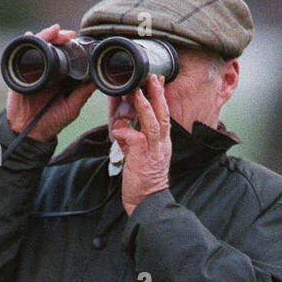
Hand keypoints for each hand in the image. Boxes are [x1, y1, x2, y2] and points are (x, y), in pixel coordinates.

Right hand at [5, 25, 95, 141]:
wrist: (29, 132)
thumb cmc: (51, 122)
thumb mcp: (72, 108)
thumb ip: (83, 94)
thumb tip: (96, 79)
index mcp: (61, 77)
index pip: (67, 55)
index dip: (72, 45)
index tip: (78, 39)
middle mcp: (48, 70)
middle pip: (53, 46)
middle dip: (61, 37)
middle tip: (69, 35)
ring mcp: (34, 69)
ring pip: (40, 46)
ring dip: (47, 35)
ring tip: (55, 31)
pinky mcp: (21, 71)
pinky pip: (24, 53)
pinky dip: (28, 42)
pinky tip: (31, 35)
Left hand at [111, 75, 171, 215]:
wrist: (147, 203)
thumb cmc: (144, 182)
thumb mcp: (138, 157)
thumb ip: (131, 140)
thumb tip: (121, 127)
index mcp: (162, 143)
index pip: (163, 116)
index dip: (161, 98)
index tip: (156, 81)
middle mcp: (161, 145)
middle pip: (163, 114)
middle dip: (158, 95)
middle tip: (153, 77)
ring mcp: (153, 151)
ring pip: (153, 123)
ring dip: (145, 107)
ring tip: (138, 92)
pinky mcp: (142, 158)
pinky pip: (133, 139)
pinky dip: (124, 132)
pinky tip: (117, 129)